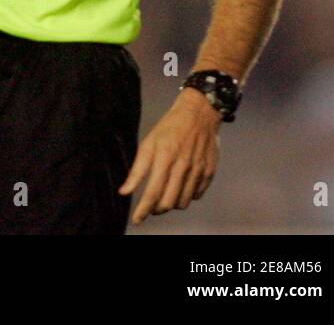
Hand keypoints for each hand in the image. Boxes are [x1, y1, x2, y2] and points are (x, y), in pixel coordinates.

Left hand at [120, 89, 221, 224]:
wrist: (199, 113)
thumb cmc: (169, 128)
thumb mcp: (148, 143)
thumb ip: (137, 169)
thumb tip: (124, 191)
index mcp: (164, 157)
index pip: (152, 192)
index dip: (143, 210)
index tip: (137, 220)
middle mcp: (183, 166)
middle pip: (169, 202)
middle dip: (156, 210)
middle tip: (150, 208)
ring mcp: (198, 170)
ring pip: (183, 202)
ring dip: (171, 204)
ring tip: (164, 197)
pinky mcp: (209, 172)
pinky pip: (197, 195)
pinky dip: (187, 196)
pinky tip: (180, 188)